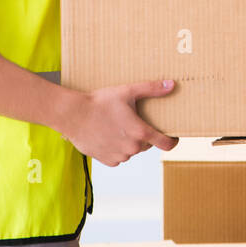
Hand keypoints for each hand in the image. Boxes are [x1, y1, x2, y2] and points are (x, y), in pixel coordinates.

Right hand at [62, 79, 179, 166]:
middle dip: (143, 135)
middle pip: (147, 144)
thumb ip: (152, 89)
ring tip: (116, 126)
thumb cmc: (100, 102)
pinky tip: (107, 135)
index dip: (173, 141)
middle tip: (133, 121)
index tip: (173, 136)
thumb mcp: (127, 91)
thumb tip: (172, 85)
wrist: (72, 115)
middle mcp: (132, 148)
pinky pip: (118, 157)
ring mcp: (120, 156)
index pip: (166, 144)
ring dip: (129, 142)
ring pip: (132, 150)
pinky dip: (116, 148)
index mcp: (141, 132)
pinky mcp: (107, 161)